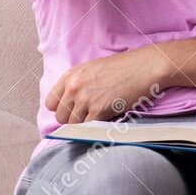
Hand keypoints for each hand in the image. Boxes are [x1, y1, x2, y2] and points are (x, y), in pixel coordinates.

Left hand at [46, 45, 173, 126]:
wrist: (145, 67)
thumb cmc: (124, 67)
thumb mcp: (93, 69)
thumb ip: (78, 84)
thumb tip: (70, 103)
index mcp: (70, 76)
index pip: (50, 102)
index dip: (61, 108)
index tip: (72, 110)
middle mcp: (74, 87)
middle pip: (60, 117)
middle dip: (73, 119)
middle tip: (89, 115)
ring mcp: (85, 99)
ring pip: (74, 125)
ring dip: (85, 124)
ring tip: (100, 115)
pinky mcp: (99, 110)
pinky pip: (89, 127)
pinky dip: (97, 126)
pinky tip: (107, 117)